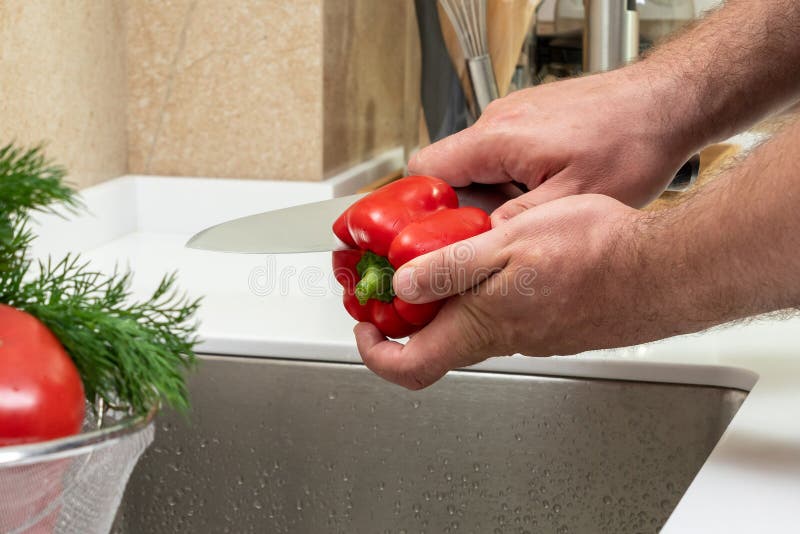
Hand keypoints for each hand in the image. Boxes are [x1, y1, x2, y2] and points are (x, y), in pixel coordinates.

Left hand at [355, 194, 675, 389]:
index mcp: (481, 325)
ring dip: (439, 294)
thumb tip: (403, 285)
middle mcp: (501, 337)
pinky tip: (486, 253)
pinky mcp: (548, 320)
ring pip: (466, 322)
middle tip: (389, 273)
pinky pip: (499, 311)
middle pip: (433, 339)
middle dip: (402, 308)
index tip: (363, 325)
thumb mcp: (507, 243)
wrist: (661, 269)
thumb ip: (450, 267)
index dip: (375, 351)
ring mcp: (527, 332)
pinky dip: (476, 288)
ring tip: (434, 252)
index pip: (410, 365)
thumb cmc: (596, 255)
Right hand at [408, 69, 698, 224]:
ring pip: (476, 165)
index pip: (424, 169)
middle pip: (449, 172)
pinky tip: (544, 191)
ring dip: (491, 195)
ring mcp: (514, 116)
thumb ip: (518, 222)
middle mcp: (499, 121)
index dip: (421, 206)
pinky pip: (500, 155)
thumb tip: (481, 242)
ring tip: (531, 210)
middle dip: (463, 207)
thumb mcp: (576, 200)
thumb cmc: (632, 141)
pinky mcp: (530, 119)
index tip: (433, 232)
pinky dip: (511, 180)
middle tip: (492, 231)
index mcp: (498, 138)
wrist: (667, 103)